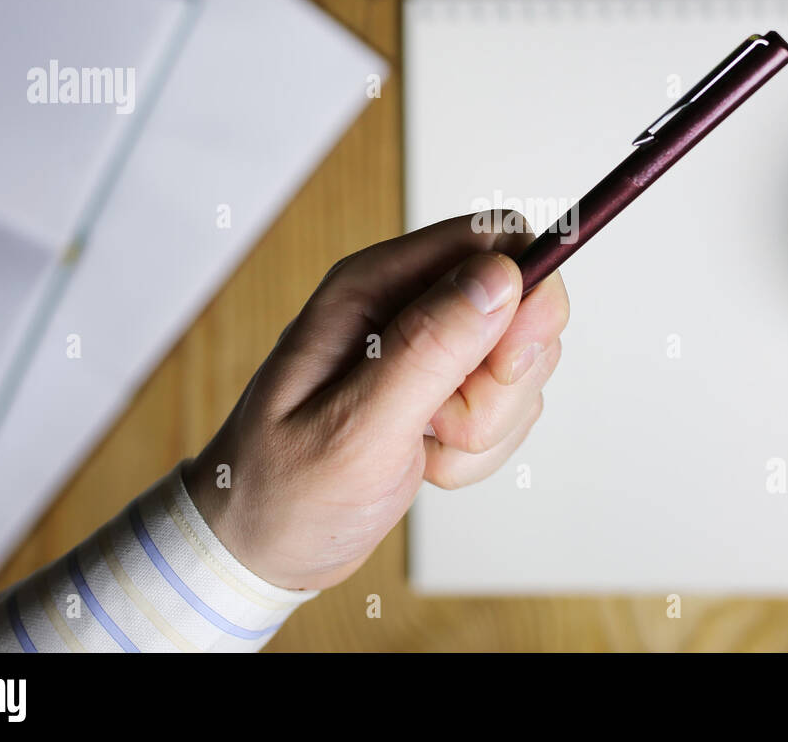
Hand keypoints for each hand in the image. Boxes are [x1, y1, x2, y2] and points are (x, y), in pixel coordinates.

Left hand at [182, 213, 568, 590]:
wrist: (261, 546)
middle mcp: (405, 304)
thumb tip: (500, 275)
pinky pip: (508, 407)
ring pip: (520, 364)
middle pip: (521, 305)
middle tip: (444, 424)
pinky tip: (424, 462)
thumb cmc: (281, 488)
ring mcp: (430, 349)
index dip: (526, 294)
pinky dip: (479, 451)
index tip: (508, 365)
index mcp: (373, 286)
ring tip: (421, 447)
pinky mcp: (447, 390)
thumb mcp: (354, 426)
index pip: (493, 240)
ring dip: (487, 424)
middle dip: (503, 381)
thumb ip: (430, 347)